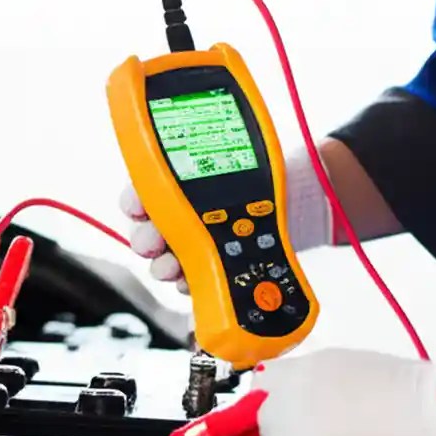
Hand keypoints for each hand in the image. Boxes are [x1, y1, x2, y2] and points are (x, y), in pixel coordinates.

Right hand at [119, 150, 335, 292]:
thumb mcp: (239, 156)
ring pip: (164, 260)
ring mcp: (196, 244)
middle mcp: (181, 215)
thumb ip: (211, 155)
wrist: (301, 203)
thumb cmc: (268, 173)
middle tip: (155, 243)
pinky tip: (195, 281)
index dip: (134, 202)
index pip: (141, 192)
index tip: (137, 208)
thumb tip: (191, 152)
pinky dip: (189, 283)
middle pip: (147, 231)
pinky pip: (190, 280)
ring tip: (174, 267)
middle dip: (146, 239)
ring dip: (165, 265)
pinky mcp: (211, 267)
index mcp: (177, 183)